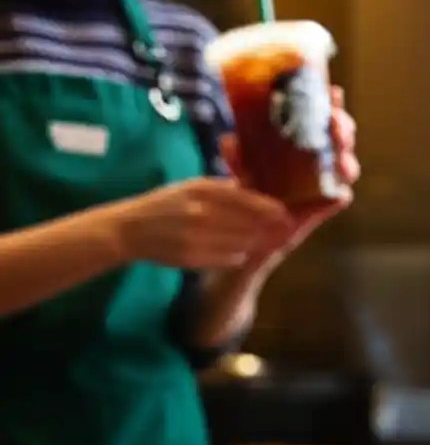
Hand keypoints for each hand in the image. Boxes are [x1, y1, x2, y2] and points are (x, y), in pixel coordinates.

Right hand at [113, 177, 289, 268]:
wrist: (129, 229)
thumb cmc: (164, 204)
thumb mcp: (191, 186)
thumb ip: (222, 187)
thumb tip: (252, 188)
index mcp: (202, 189)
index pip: (245, 198)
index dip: (268, 208)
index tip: (285, 213)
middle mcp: (201, 210)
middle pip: (247, 222)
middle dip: (268, 228)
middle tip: (282, 230)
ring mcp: (196, 235)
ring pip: (241, 242)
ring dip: (255, 242)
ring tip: (265, 241)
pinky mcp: (192, 256)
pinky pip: (227, 258)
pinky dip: (237, 255)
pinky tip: (240, 252)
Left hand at [221, 85, 360, 262]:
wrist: (252, 228)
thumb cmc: (252, 189)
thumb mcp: (242, 168)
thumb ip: (237, 157)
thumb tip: (228, 140)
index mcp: (308, 143)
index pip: (326, 118)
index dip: (333, 105)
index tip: (333, 91)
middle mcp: (322, 160)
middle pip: (344, 138)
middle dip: (344, 127)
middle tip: (333, 121)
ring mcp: (328, 182)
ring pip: (348, 164)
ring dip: (346, 155)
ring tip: (338, 152)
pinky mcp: (327, 205)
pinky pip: (341, 197)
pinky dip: (341, 193)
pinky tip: (338, 190)